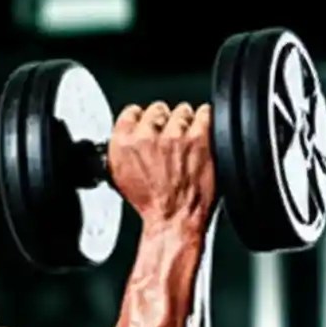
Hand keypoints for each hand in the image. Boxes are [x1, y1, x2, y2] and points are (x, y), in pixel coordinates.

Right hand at [108, 102, 215, 227]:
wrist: (174, 217)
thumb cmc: (150, 202)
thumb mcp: (119, 175)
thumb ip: (122, 148)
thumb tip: (130, 133)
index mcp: (123, 143)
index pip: (132, 112)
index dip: (142, 119)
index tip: (148, 126)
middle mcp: (147, 136)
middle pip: (158, 109)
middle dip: (163, 121)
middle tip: (168, 138)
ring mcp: (175, 135)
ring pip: (182, 111)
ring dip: (185, 122)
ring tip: (186, 141)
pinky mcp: (199, 138)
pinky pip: (205, 113)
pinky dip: (205, 120)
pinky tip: (202, 132)